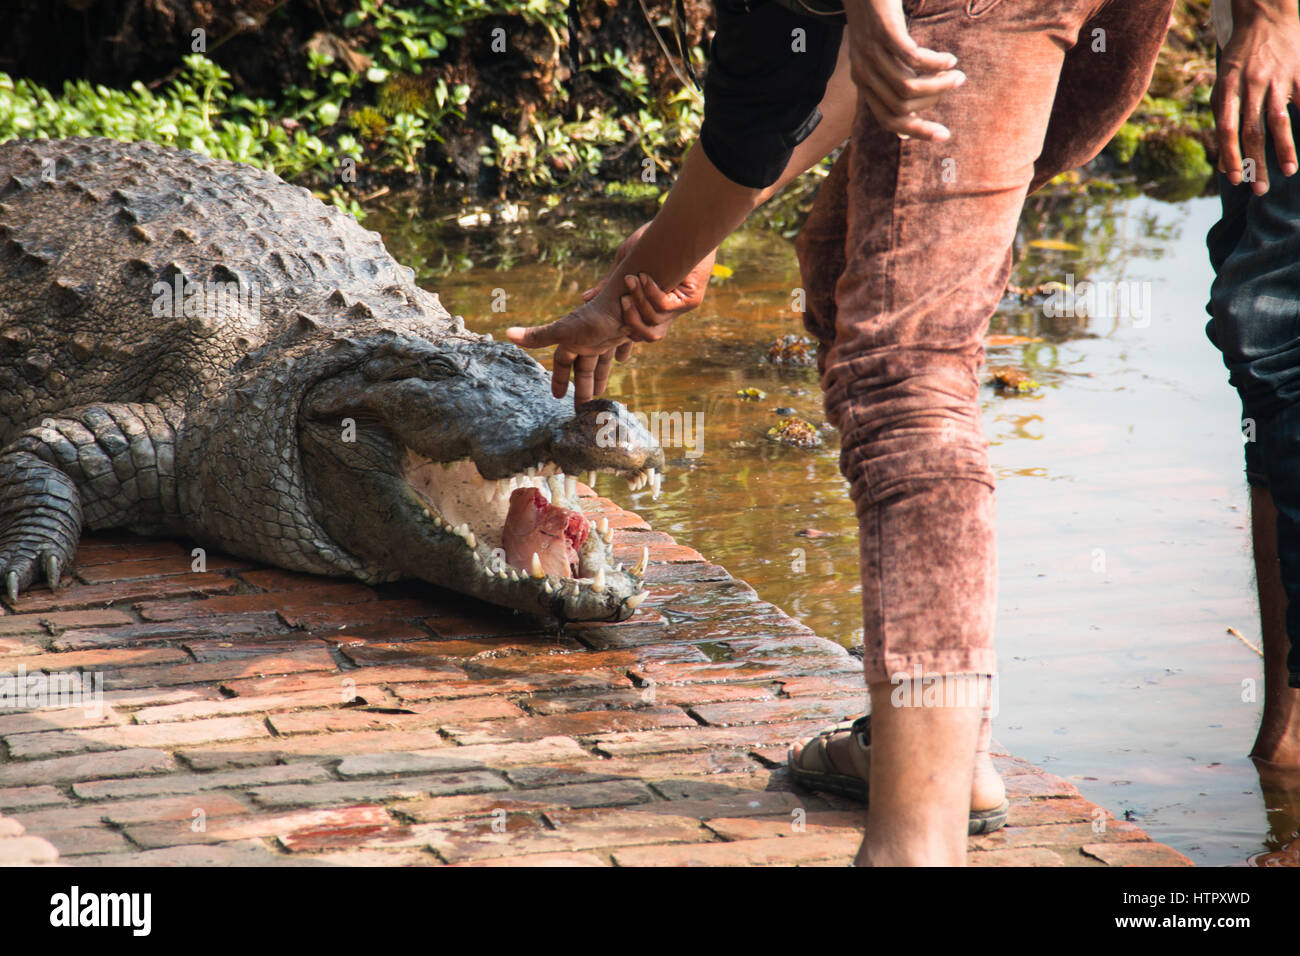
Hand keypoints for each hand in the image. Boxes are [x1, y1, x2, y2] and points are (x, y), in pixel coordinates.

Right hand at [507, 285, 630, 404]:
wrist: (627, 297)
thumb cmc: (595, 316)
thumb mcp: (566, 330)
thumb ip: (539, 336)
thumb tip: (507, 333)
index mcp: (573, 339)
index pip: (563, 362)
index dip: (560, 379)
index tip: (558, 397)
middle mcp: (588, 339)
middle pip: (583, 366)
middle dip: (581, 386)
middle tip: (581, 408)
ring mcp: (607, 336)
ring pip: (601, 360)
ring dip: (599, 375)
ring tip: (599, 394)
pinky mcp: (625, 333)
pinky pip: (622, 345)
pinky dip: (621, 353)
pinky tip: (622, 359)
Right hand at [581, 226, 716, 343]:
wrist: (682, 224)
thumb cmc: (654, 242)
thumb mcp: (626, 263)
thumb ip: (610, 283)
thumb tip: (585, 300)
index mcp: (652, 307)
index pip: (638, 332)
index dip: (624, 330)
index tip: (608, 312)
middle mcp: (668, 311)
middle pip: (647, 335)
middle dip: (630, 321)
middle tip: (622, 300)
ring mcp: (680, 307)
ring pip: (654, 322)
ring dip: (639, 302)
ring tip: (631, 280)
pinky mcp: (691, 300)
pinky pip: (665, 307)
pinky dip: (651, 294)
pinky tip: (644, 278)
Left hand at [843, 0, 964, 140]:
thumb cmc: (875, 21)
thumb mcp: (879, 56)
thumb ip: (890, 84)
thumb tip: (909, 121)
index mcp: (863, 82)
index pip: (888, 120)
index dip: (917, 131)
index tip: (944, 135)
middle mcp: (863, 72)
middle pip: (901, 106)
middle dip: (933, 101)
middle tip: (955, 83)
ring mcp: (871, 52)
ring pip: (908, 86)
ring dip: (938, 84)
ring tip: (957, 74)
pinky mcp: (884, 32)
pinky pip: (913, 58)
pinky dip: (935, 63)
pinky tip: (948, 59)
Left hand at [1212, 3, 1299, 194]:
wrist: (1265, 16)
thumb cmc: (1239, 60)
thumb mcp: (1222, 86)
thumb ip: (1223, 119)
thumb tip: (1223, 160)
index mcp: (1228, 89)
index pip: (1226, 129)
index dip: (1229, 155)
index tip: (1235, 179)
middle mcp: (1250, 85)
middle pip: (1252, 130)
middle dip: (1256, 162)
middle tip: (1260, 189)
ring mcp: (1276, 79)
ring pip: (1279, 119)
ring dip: (1284, 148)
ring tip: (1289, 171)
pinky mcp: (1297, 72)